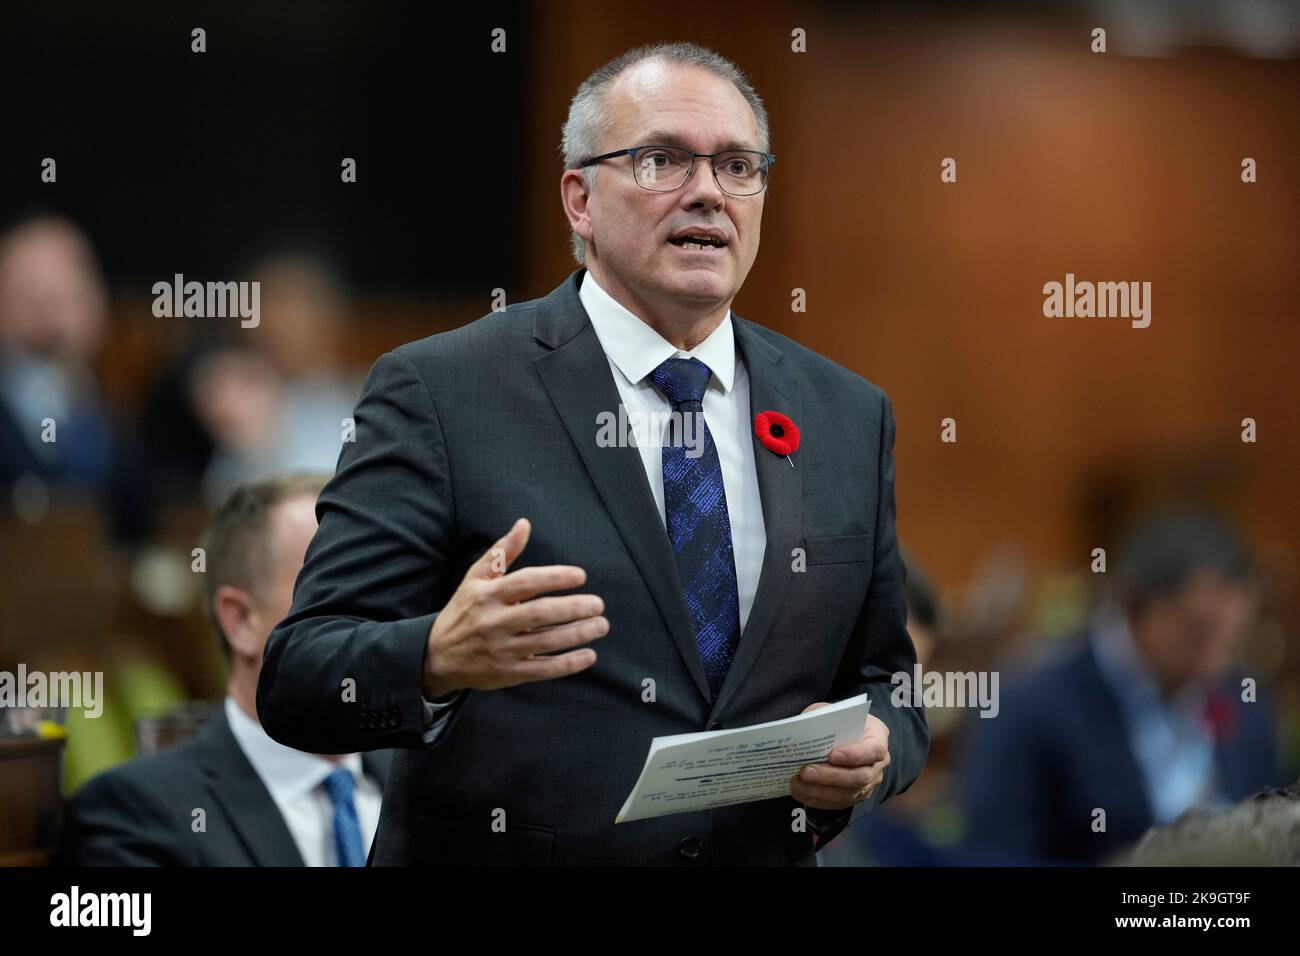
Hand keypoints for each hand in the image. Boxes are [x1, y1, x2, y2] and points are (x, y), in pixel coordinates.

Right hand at [422, 518, 607, 697]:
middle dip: (573, 608)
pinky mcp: (508, 673)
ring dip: (578, 634)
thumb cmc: (464, 610)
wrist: (437, 656)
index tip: (581, 576)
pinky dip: (568, 664)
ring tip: (601, 625)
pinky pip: (542, 670)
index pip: (526, 583)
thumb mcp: (475, 578)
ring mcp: (501, 650)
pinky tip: (589, 655)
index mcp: (487, 596)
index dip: (555, 577)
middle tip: (598, 603)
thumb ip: (502, 552)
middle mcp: (493, 622)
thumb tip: (524, 524)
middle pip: (540, 613)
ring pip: (545, 642)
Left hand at [789, 706, 889, 810]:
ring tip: (797, 783)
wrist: (842, 734)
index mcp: (878, 736)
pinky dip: (817, 799)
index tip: (831, 755)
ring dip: (820, 791)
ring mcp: (869, 783)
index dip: (854, 755)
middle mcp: (878, 763)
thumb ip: (821, 718)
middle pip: (860, 777)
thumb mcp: (830, 712)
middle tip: (805, 772)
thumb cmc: (836, 721)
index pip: (874, 749)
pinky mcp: (855, 796)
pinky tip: (800, 792)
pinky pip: (838, 803)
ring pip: (848, 794)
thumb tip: (803, 730)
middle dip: (830, 776)